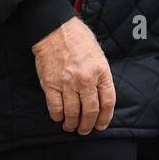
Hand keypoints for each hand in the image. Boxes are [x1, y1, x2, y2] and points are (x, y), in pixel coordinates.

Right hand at [31, 17, 115, 133]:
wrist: (54, 29)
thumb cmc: (78, 39)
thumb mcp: (98, 54)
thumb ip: (100, 75)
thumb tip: (101, 96)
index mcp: (100, 71)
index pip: (108, 101)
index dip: (105, 118)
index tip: (101, 125)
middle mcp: (85, 79)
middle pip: (91, 111)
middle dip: (88, 125)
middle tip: (85, 129)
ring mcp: (67, 83)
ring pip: (72, 113)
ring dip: (72, 124)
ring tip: (71, 126)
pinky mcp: (50, 84)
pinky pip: (55, 107)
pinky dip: (57, 116)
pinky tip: (59, 117)